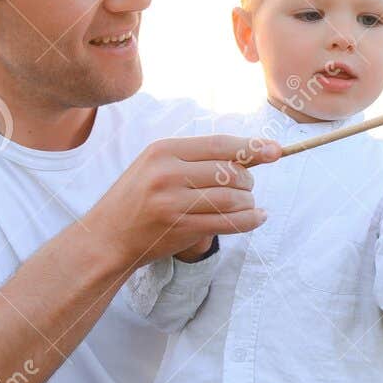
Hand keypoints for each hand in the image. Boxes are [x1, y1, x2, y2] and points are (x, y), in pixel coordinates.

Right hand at [85, 135, 281, 271]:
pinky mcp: (181, 228)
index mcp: (163, 150)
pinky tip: (257, 217)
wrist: (107, 238)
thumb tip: (250, 154)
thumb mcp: (157, 167)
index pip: (219, 144)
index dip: (252, 146)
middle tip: (247, 188)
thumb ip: (196, 159)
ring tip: (247, 205)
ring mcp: (173, 202)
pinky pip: (228, 223)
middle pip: (230, 171)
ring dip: (249, 202)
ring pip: (232, 198)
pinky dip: (250, 220)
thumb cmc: (136, 200)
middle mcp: (167, 173)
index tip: (276, 150)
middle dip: (248, 181)